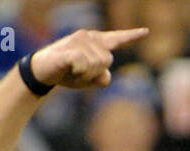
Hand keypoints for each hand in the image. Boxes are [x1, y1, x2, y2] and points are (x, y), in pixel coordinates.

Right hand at [29, 27, 148, 89]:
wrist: (44, 71)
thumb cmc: (68, 73)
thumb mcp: (89, 78)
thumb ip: (103, 78)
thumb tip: (105, 74)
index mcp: (95, 43)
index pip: (116, 39)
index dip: (131, 36)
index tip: (146, 32)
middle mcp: (89, 37)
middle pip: (107, 61)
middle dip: (95, 72)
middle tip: (79, 72)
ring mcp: (78, 41)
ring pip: (96, 65)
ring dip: (85, 74)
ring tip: (72, 70)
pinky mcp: (69, 50)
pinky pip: (83, 65)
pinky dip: (78, 72)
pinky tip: (69, 68)